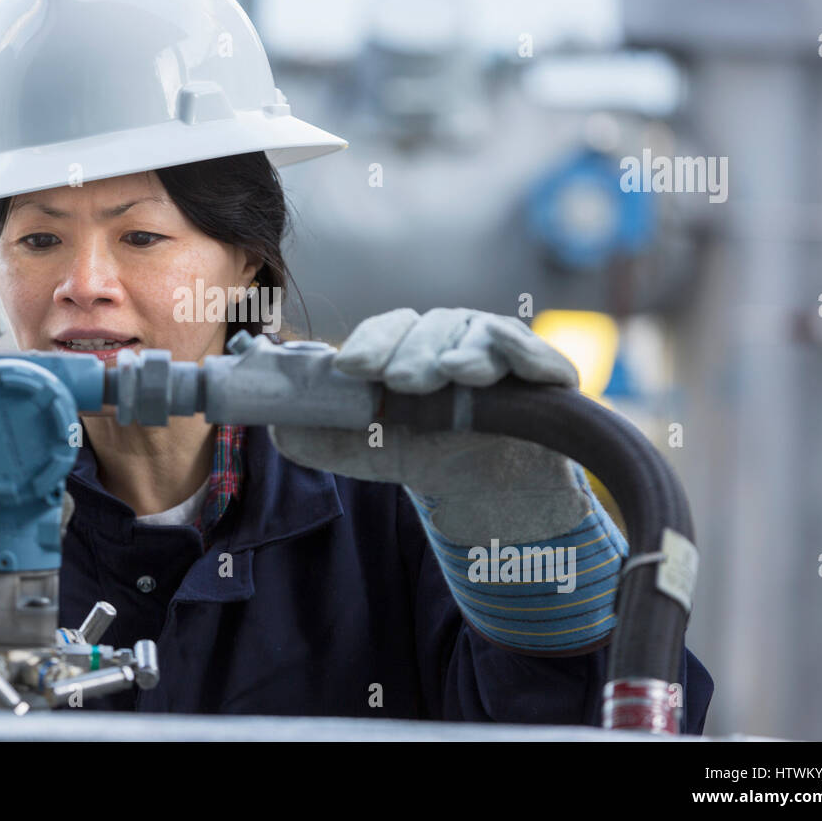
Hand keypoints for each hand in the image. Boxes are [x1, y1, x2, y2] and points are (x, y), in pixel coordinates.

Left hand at [269, 308, 592, 544]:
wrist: (488, 492)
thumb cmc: (424, 454)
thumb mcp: (368, 452)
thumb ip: (321, 440)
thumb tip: (277, 428)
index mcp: (408, 345)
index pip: (387, 329)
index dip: (370, 343)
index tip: (350, 367)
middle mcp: (453, 337)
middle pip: (432, 328)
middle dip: (414, 352)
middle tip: (400, 381)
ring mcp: (501, 352)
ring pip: (483, 336)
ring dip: (466, 353)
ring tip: (452, 373)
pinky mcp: (545, 375)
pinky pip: (539, 356)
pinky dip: (527, 355)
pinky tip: (511, 365)